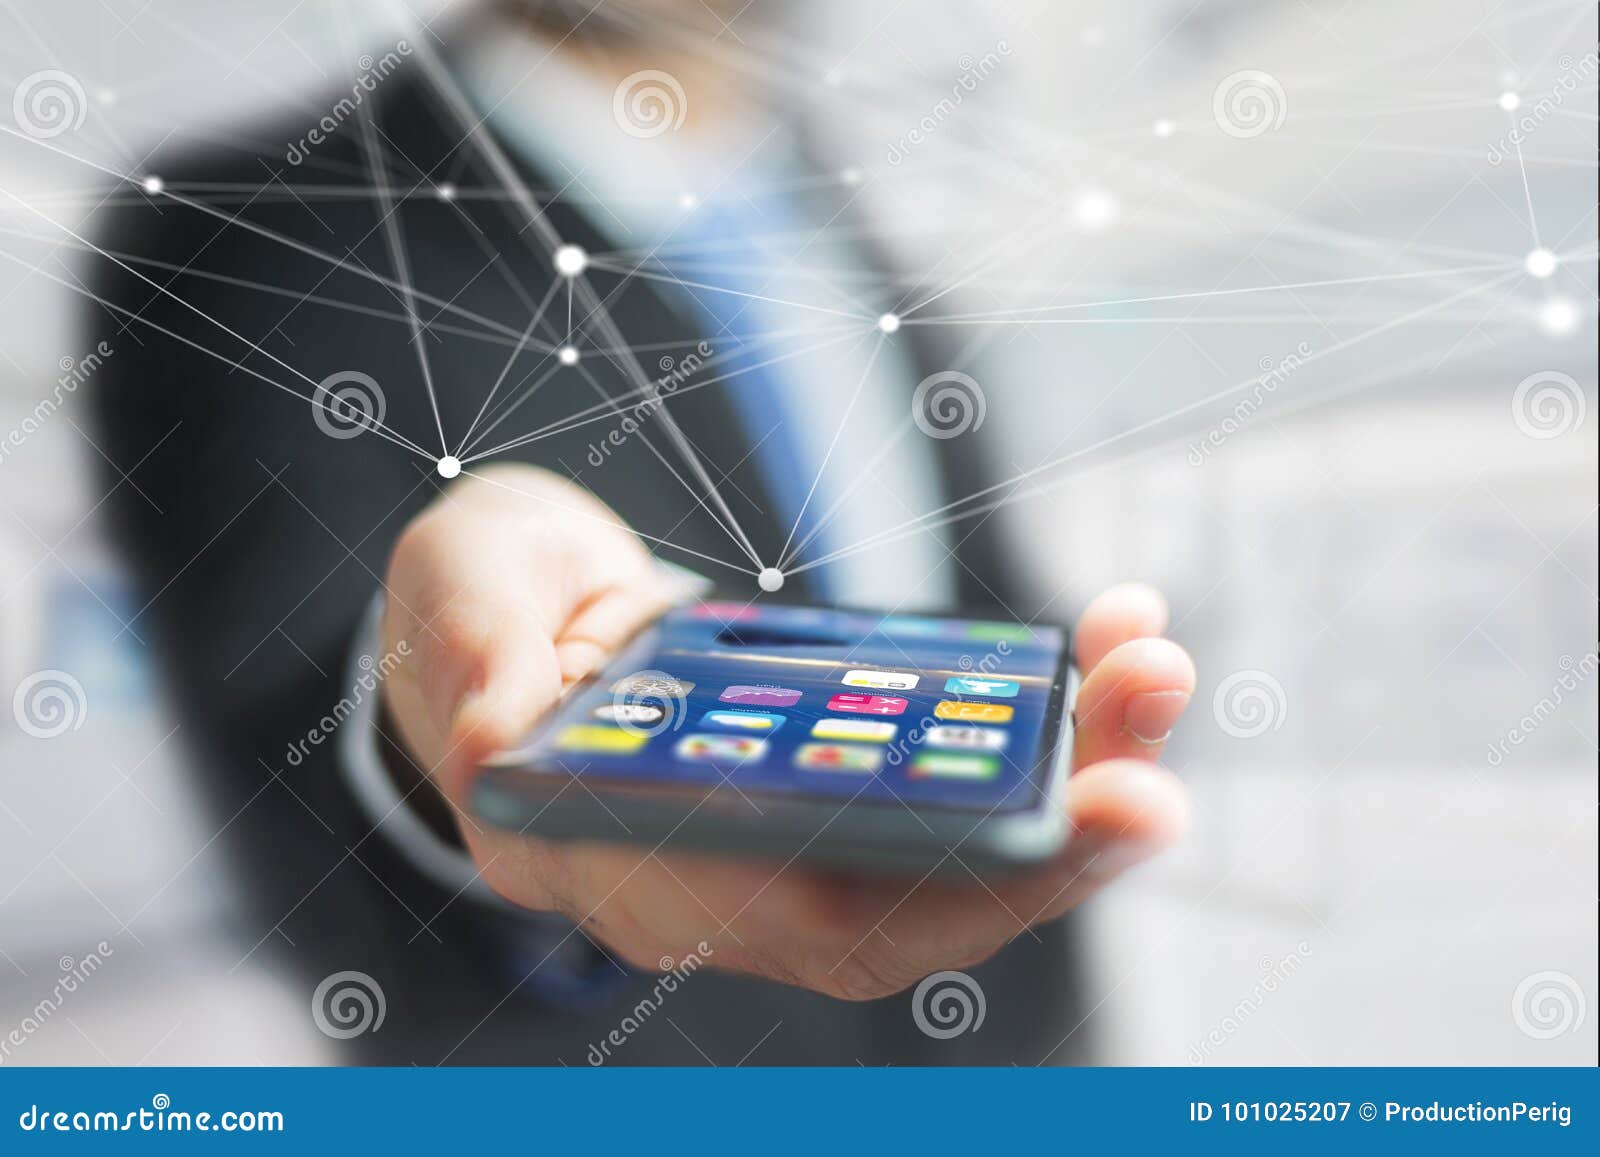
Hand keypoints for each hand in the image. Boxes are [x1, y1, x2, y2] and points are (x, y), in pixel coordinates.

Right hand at [382, 463, 1192, 999]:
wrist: (516, 606)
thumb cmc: (477, 606)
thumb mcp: (452, 597)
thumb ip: (464, 660)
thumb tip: (493, 739)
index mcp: (604, 856)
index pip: (768, 917)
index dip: (904, 894)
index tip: (1023, 834)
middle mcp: (711, 878)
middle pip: (900, 907)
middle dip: (1039, 855)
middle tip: (1149, 780)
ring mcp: (781, 834)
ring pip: (950, 855)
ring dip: (1070, 779)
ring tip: (1149, 672)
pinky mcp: (832, 778)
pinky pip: (953, 783)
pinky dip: (1044, 731)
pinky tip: (1104, 648)